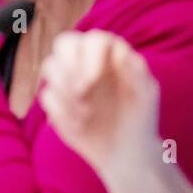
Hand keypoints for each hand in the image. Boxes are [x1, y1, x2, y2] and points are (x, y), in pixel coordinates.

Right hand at [39, 30, 160, 175]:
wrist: (125, 153)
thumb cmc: (140, 120)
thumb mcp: (146, 96)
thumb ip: (136, 71)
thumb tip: (121, 51)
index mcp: (111, 57)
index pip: (94, 39)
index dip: (90, 55)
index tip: (95, 80)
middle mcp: (87, 63)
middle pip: (64, 42)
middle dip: (69, 65)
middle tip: (81, 90)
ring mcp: (69, 80)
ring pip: (49, 65)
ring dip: (65, 90)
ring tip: (86, 112)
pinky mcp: (56, 100)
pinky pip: (46, 95)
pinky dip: (63, 111)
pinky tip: (80, 125)